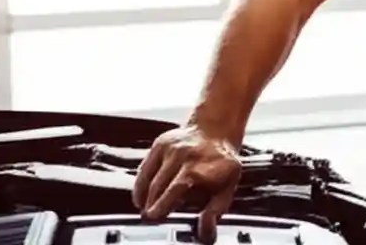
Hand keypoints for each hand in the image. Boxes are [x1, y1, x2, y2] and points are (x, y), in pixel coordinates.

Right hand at [132, 124, 241, 243]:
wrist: (215, 131)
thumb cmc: (220, 166)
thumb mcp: (225, 189)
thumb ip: (214, 213)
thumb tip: (206, 236)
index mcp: (201, 168)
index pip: (176, 188)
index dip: (163, 203)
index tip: (153, 216)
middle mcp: (185, 155)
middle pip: (159, 185)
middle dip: (152, 204)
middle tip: (149, 219)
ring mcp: (171, 148)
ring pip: (150, 178)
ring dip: (145, 197)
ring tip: (147, 210)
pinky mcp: (160, 144)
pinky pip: (144, 168)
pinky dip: (140, 185)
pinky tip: (142, 198)